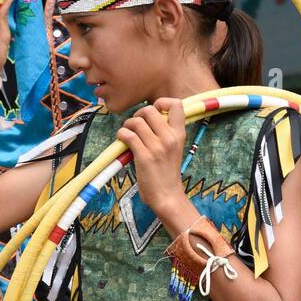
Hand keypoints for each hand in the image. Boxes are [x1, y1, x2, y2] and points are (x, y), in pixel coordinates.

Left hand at [116, 98, 187, 216]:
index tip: (155, 112)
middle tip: (135, 125)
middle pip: (150, 109)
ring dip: (127, 125)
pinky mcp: (144, 156)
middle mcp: (169, 138)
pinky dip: (121, 135)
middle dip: (138, 114)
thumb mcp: (174, 149)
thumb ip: (166, 133)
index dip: (161, 103)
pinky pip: (128, 135)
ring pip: (136, 121)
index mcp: (179, 134)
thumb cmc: (167, 174)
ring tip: (127, 134)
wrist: (167, 197)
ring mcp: (157, 147)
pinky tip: (122, 141)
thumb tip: (147, 119)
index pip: (176, 104)